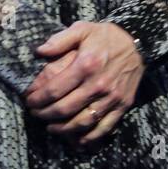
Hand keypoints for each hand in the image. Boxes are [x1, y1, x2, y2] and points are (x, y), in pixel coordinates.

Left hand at [23, 21, 144, 148]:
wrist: (138, 42)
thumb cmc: (106, 36)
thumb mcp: (82, 29)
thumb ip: (59, 40)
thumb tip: (39, 52)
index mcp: (86, 64)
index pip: (54, 89)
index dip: (37, 99)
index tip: (29, 100)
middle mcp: (98, 84)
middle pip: (65, 108)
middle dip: (45, 114)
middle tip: (36, 113)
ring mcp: (112, 97)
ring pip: (82, 122)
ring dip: (63, 128)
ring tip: (51, 126)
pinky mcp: (122, 105)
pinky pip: (104, 127)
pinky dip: (89, 137)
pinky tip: (77, 139)